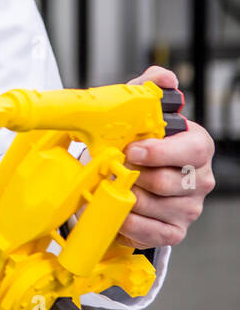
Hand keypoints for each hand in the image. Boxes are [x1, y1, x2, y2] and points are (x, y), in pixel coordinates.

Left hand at [117, 66, 214, 248]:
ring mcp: (189, 207)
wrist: (128, 175)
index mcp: (197, 147)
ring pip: (157, 206)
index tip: (132, 150)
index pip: (193, 149)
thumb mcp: (141, 111)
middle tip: (113, 168)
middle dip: (135, 175)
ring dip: (126, 197)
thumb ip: (151, 89)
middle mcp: (199, 178)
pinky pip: (153, 232)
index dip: (161, 151)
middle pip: (170, 182)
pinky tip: (116, 211)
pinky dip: (129, 223)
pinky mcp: (174, 230)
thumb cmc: (137, 142)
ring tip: (109, 186)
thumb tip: (164, 77)